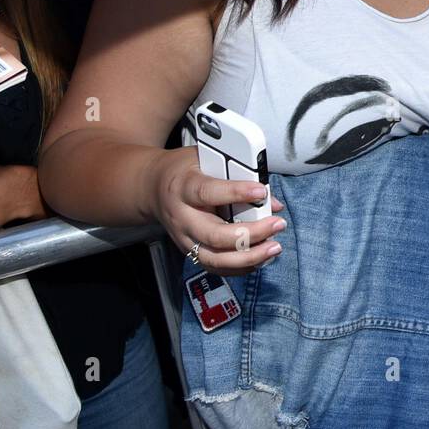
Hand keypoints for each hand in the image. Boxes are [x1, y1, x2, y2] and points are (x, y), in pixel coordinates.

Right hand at [149, 147, 285, 273]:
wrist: (152, 188)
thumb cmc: (184, 171)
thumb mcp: (207, 160)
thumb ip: (238, 175)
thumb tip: (270, 199)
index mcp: (184, 188)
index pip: (208, 193)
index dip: (235, 193)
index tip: (260, 191)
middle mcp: (182, 218)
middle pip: (214, 235)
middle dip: (251, 234)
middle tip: (277, 224)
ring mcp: (184, 239)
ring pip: (215, 258)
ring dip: (249, 257)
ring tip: (273, 247)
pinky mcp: (189, 252)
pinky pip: (215, 268)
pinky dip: (240, 268)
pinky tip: (260, 258)